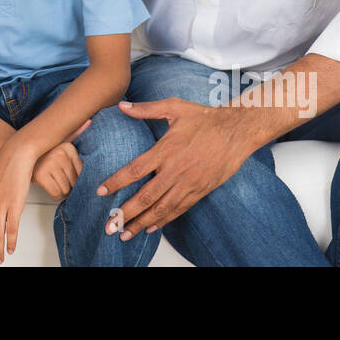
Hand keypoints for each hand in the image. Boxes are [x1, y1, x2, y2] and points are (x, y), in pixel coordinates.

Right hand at [31, 119, 90, 199]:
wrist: (20, 155)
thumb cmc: (44, 152)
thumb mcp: (60, 140)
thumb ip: (75, 133)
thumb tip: (89, 121)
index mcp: (68, 147)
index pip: (81, 172)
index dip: (75, 178)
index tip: (67, 174)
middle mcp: (60, 154)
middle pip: (74, 182)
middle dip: (68, 186)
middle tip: (59, 179)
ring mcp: (50, 164)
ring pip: (65, 189)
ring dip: (61, 191)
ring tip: (53, 181)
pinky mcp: (41, 175)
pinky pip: (56, 193)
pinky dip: (54, 195)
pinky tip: (49, 186)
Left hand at [97, 98, 253, 240]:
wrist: (237, 131)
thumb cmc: (205, 118)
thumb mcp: (175, 107)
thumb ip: (146, 109)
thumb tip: (122, 106)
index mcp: (166, 149)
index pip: (136, 169)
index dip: (117, 181)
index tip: (101, 191)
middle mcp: (176, 170)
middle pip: (146, 196)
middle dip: (125, 213)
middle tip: (110, 226)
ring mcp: (189, 183)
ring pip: (162, 208)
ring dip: (142, 222)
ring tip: (126, 234)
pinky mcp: (200, 190)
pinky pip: (179, 209)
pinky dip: (164, 220)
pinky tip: (151, 227)